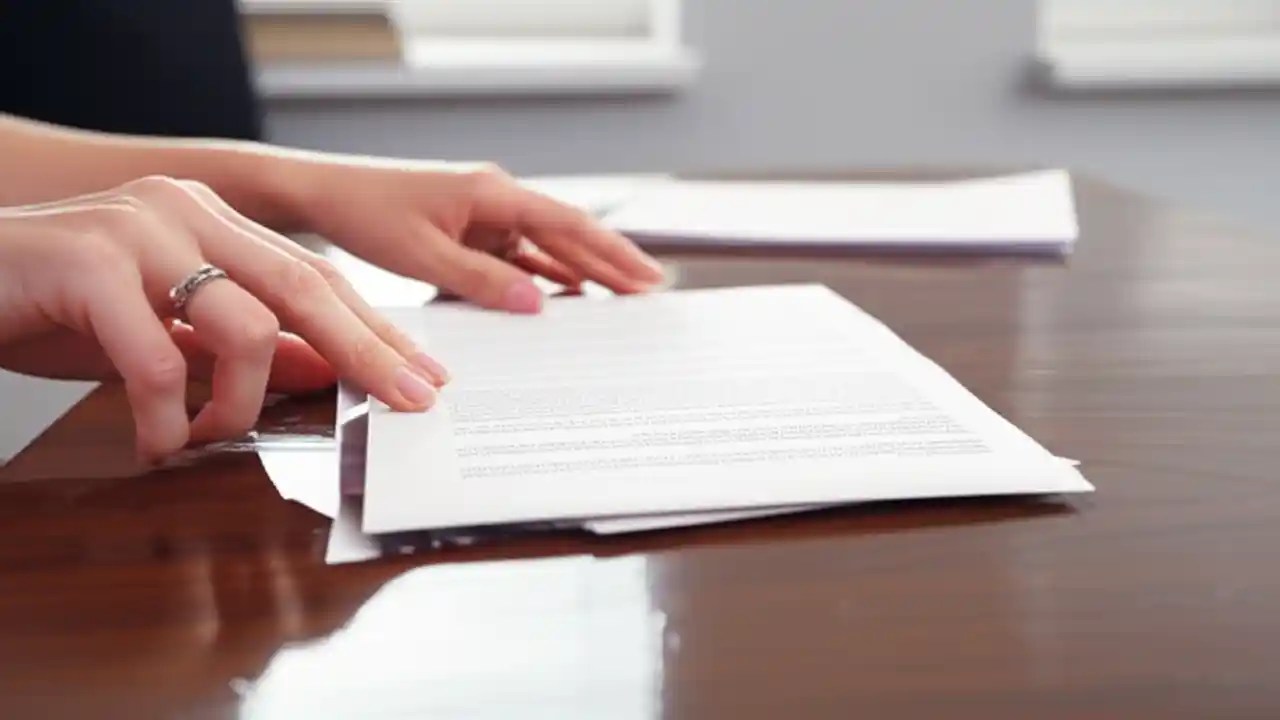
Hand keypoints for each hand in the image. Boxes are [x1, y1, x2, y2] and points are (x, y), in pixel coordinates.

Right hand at [0, 176, 448, 459]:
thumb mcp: (164, 334)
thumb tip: (326, 371)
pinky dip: (164, 417)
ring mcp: (136, 227)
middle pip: (306, 287)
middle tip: (406, 402)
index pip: (316, 276)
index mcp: (210, 219)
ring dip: (238, 404)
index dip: (375, 328)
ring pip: (245, 326)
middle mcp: (184, 209)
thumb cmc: (54, 309)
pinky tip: (153, 442)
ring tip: (204, 437)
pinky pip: (158, 359)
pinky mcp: (86, 260)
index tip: (423, 374)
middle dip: (366, 353)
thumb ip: (242, 346)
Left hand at [283, 160, 664, 311]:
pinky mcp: (470, 231)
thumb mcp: (424, 256)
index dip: (610, 252)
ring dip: (580, 271)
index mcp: (492, 193)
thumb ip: (482, 282)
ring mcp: (484, 215)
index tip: (645, 275)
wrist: (324, 194)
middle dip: (609, 262)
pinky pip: (516, 256)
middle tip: (651, 290)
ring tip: (620, 298)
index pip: (567, 224)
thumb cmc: (367, 213)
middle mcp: (496, 198)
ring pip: (544, 247)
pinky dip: (542, 276)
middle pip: (566, 233)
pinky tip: (564, 295)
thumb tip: (536, 304)